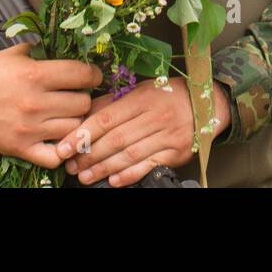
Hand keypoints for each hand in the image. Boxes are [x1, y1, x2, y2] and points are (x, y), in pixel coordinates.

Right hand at [0, 43, 102, 169]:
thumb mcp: (17, 53)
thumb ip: (44, 51)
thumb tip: (72, 47)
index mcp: (34, 75)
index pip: (82, 75)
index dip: (93, 75)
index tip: (93, 77)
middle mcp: (33, 102)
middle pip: (82, 104)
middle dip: (84, 98)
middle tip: (77, 96)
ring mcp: (27, 128)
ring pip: (74, 128)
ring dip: (75, 121)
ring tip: (68, 115)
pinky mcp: (19, 148)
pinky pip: (54, 158)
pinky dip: (61, 151)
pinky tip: (58, 139)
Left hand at [54, 78, 231, 186]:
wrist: (207, 103)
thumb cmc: (168, 95)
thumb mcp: (141, 90)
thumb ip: (113, 102)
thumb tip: (85, 114)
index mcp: (142, 98)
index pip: (106, 117)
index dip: (83, 133)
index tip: (64, 146)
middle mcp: (155, 116)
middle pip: (115, 139)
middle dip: (89, 154)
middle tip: (70, 165)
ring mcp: (167, 135)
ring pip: (129, 155)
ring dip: (104, 168)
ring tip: (85, 176)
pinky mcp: (176, 152)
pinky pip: (148, 165)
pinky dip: (129, 175)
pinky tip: (113, 181)